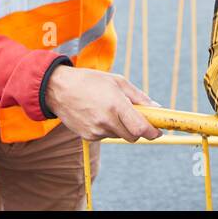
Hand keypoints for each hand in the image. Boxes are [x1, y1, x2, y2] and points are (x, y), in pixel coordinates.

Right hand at [44, 65, 162, 142]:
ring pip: (119, 135)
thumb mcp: (118, 81)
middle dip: (138, 128)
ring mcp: (96, 131)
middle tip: (137, 116)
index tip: (159, 130)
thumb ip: (139, 97)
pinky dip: (109, 128)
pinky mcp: (88, 137)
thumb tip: (157, 108)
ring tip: (110, 108)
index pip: (141, 128)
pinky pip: (106, 136)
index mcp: (116, 105)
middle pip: (133, 136)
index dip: (153, 132)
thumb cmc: (90, 81)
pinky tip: (99, 114)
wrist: (58, 89)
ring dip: (122, 127)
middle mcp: (106, 121)